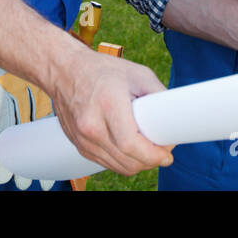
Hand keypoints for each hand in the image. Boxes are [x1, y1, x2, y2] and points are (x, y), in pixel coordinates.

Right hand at [47, 48, 173, 175]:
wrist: (63, 71)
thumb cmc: (100, 70)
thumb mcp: (137, 74)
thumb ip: (158, 95)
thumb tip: (174, 116)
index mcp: (108, 104)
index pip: (132, 145)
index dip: (154, 155)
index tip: (166, 153)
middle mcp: (91, 125)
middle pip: (127, 161)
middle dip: (150, 160)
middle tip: (162, 150)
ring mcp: (83, 138)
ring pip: (118, 167)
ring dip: (137, 163)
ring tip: (147, 148)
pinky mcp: (79, 145)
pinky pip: (106, 163)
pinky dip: (121, 160)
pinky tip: (128, 147)